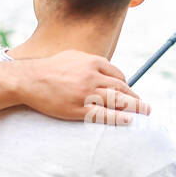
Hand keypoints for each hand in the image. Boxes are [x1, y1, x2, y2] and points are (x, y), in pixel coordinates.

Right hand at [20, 50, 150, 124]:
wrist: (29, 80)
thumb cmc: (51, 68)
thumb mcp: (74, 56)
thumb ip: (92, 62)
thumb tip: (108, 69)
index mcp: (92, 62)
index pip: (118, 75)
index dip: (126, 85)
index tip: (130, 93)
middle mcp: (92, 77)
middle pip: (121, 88)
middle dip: (135, 98)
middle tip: (146, 107)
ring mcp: (86, 94)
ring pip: (116, 101)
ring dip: (134, 107)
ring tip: (145, 113)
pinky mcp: (78, 109)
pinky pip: (102, 114)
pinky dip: (118, 117)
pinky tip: (128, 120)